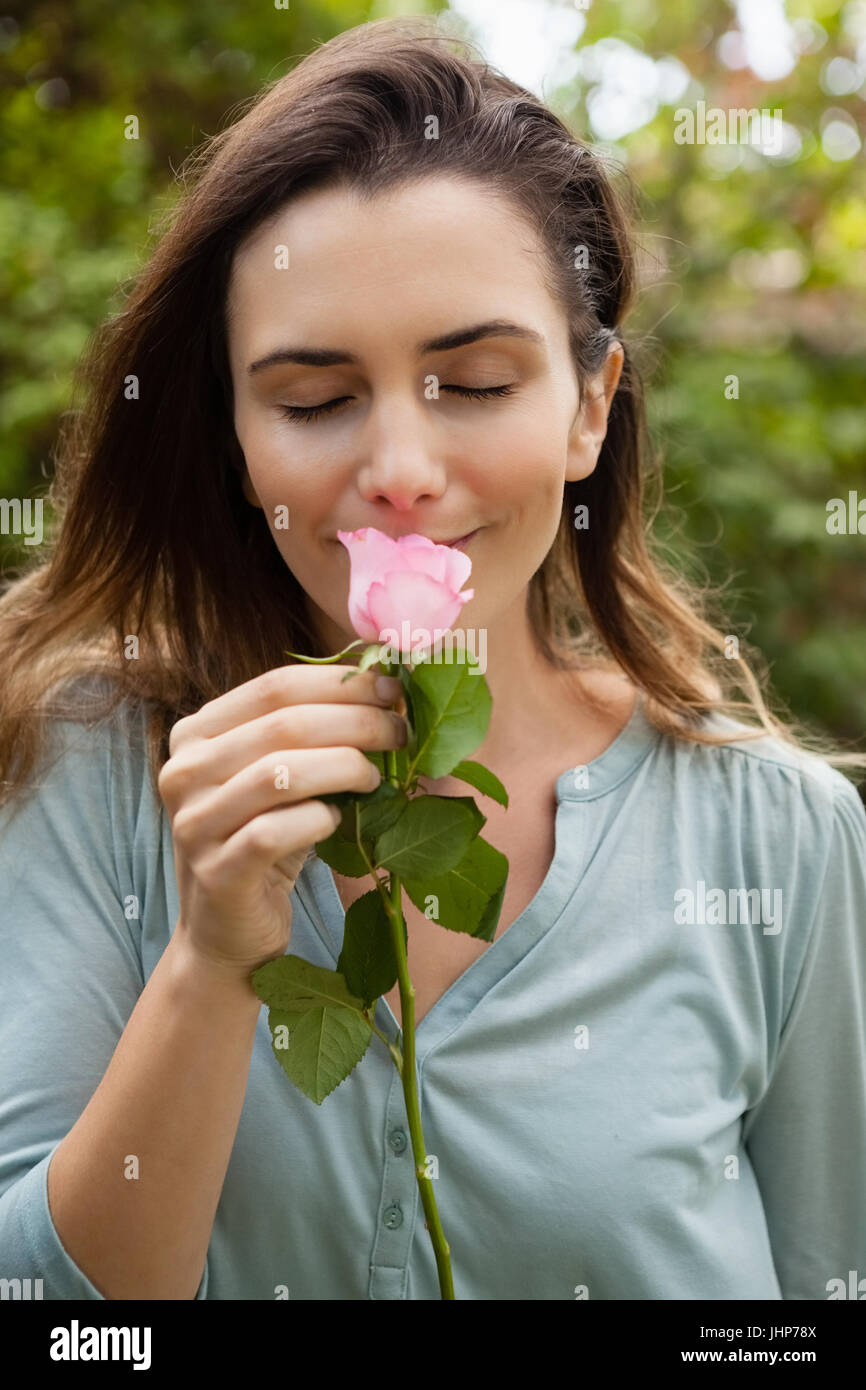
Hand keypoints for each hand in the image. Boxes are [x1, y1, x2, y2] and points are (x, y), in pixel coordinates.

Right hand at [157, 664, 406, 977]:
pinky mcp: (215, 873)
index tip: (392, 688)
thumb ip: (312, 733)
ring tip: (376, 777)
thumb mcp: (281, 778)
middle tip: (401, 731)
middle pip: (284, 724)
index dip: (340, 683)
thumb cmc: (264, 841)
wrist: (228, 931)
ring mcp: (193, 824)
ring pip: (280, 773)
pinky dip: (318, 820)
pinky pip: (275, 832)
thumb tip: (384, 685)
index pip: (274, 687)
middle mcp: (183, 772)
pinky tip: (338, 821)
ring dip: (345, 767)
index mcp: (196, 734)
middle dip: (357, 721)